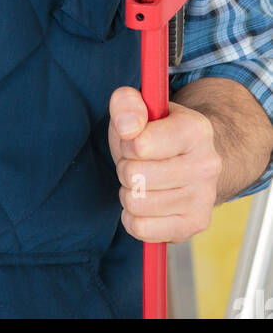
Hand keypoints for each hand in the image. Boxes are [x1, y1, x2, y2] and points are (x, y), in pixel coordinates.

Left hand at [109, 86, 222, 243]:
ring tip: (144, 181)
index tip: (136, 138)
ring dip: (129, 192)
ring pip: (136, 203)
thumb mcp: (140, 110)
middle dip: (126, 167)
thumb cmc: (157, 134)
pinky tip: (145, 203)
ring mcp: (204, 198)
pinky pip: (142, 229)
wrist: (190, 159)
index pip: (139, 144)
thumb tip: (127, 126)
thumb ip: (127, 104)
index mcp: (196, 129)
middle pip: (134, 175)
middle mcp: (207, 165)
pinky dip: (133, 218)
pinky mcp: (195, 225)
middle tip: (139, 162)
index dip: (126, 141)